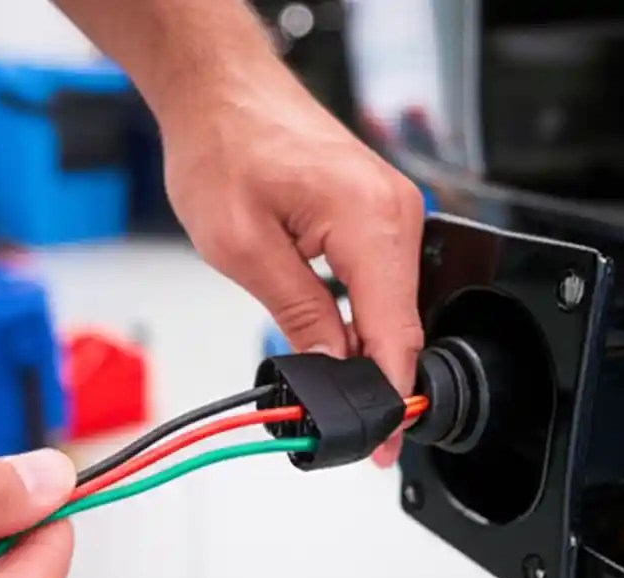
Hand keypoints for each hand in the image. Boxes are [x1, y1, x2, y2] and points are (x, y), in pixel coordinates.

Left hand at [157, 67, 424, 466]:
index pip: (396, 330)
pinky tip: (340, 339)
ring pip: (394, 302)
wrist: (220, 91)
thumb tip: (333, 366)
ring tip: (333, 382)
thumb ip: (298, 313)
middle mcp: (394, 209)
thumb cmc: (223, 144)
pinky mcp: (377, 209)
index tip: (382, 439)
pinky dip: (365, 313)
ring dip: (368, 345)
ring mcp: (391, 206)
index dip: (390, 394)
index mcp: (369, 218)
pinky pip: (384, 277)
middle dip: (378, 377)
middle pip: (403, 321)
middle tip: (346, 421)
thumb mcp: (242, 247)